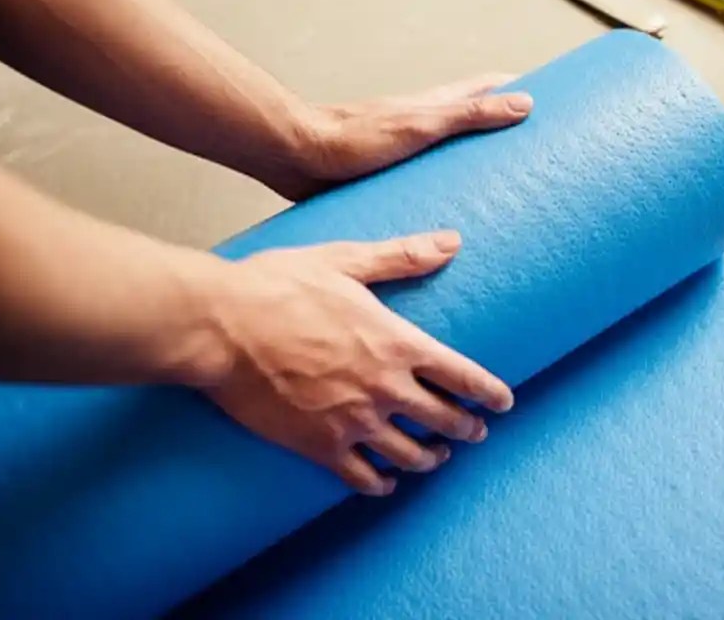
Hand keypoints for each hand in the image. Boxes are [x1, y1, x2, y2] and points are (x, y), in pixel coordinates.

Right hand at [200, 230, 512, 495]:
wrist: (220, 327)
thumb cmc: (279, 286)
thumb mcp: (345, 260)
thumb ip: (403, 256)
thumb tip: (453, 241)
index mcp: (397, 344)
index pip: (462, 375)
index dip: (490, 392)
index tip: (504, 402)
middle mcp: (384, 389)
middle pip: (444, 419)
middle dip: (467, 428)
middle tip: (477, 431)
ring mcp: (352, 422)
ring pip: (409, 454)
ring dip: (430, 458)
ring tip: (437, 457)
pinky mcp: (318, 445)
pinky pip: (361, 476)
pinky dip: (379, 483)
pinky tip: (385, 482)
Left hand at [263, 74, 532, 199]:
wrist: (297, 157)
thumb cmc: (353, 138)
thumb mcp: (421, 125)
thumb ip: (470, 114)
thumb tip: (524, 103)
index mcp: (436, 106)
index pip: (489, 88)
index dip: (521, 90)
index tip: (555, 103)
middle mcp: (425, 126)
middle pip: (476, 125)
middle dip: (506, 138)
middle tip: (539, 165)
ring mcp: (407, 153)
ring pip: (453, 159)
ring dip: (477, 174)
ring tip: (508, 205)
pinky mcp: (389, 179)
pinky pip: (428, 187)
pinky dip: (447, 198)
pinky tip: (455, 227)